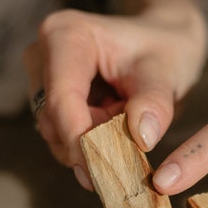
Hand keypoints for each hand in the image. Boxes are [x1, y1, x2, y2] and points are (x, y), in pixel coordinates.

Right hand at [23, 5, 206, 188]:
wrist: (161, 42)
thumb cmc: (164, 50)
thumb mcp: (166, 73)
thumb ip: (155, 104)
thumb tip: (143, 137)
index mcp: (66, 35)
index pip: (62, 99)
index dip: (80, 140)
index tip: (105, 172)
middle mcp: (42, 55)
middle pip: (54, 120)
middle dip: (92, 143)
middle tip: (134, 145)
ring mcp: (40, 79)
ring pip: (56, 134)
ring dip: (94, 142)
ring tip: (127, 121)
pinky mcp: (46, 100)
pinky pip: (62, 136)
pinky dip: (91, 141)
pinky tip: (115, 124)